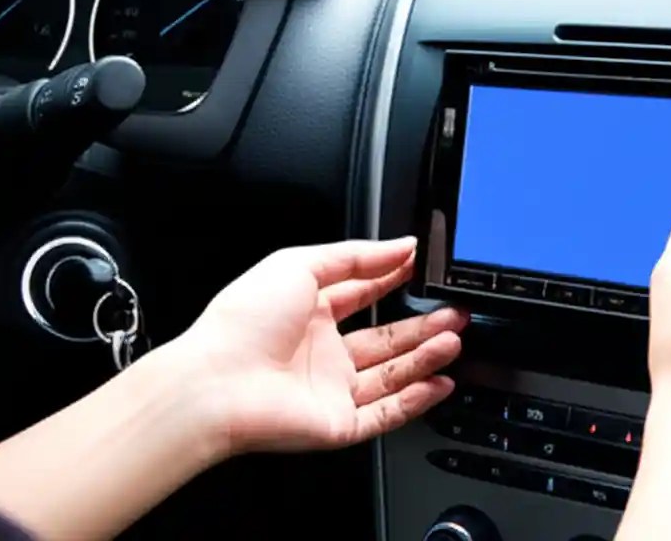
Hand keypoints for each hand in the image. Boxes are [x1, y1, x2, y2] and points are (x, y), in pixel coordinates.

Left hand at [175, 236, 467, 454]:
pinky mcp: (339, 423)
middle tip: (456, 310)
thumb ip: (354, 255)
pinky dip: (418, 400)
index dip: (396, 281)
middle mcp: (321, 353)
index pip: (363, 294)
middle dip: (424, 323)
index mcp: (308, 313)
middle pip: (387, 338)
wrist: (214, 384)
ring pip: (393, 374)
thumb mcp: (297, 264)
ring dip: (427, 356)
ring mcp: (331, 389)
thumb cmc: (241, 323)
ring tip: (454, 337)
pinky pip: (388, 413)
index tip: (426, 269)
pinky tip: (441, 382)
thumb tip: (399, 246)